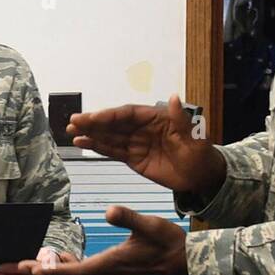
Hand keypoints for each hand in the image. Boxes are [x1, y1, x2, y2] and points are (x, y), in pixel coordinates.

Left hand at [16, 207, 186, 274]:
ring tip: (25, 265)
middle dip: (40, 273)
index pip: (76, 271)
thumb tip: (109, 210)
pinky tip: (59, 258)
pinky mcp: (110, 272)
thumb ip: (128, 218)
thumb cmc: (168, 242)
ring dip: (49, 272)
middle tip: (13, 267)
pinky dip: (65, 268)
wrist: (184, 260)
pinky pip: (81, 274)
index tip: (32, 269)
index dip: (54, 270)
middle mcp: (105, 274)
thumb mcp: (149, 224)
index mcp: (111, 264)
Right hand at [69, 94, 224, 196]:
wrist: (202, 177)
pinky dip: (97, 147)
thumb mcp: (195, 138)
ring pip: (110, 136)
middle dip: (93, 122)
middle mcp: (143, 128)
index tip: (94, 117)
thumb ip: (182, 120)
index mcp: (157, 118)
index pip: (129, 114)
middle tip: (74, 121)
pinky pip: (113, 150)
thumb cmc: (202, 155)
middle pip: (115, 123)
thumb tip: (175, 97)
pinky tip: (83, 144)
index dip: (111, 115)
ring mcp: (137, 142)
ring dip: (91, 134)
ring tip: (72, 132)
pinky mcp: (133, 158)